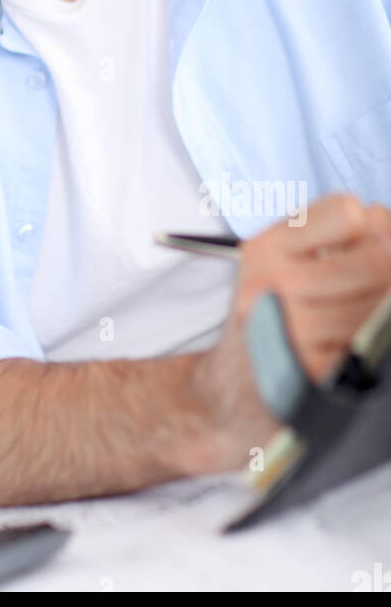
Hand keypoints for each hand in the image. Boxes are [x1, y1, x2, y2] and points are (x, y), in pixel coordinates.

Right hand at [189, 193, 390, 467]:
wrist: (230, 393)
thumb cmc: (269, 321)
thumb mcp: (281, 262)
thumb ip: (333, 233)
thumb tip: (381, 220)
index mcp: (266, 248)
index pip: (349, 213)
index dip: (364, 229)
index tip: (352, 248)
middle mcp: (273, 283)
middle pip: (376, 261)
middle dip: (381, 275)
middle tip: (359, 292)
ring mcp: (294, 330)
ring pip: (381, 307)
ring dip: (376, 317)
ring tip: (346, 325)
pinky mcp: (316, 372)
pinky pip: (372, 346)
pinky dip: (366, 348)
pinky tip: (342, 352)